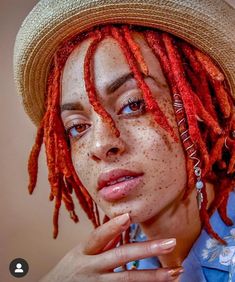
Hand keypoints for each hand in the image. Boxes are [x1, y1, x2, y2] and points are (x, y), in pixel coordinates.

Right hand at [39, 213, 181, 281]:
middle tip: (169, 243)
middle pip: (119, 257)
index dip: (111, 227)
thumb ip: (99, 243)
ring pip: (128, 280)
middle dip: (145, 250)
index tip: (128, 217)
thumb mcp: (79, 254)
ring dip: (153, 276)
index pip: (97, 237)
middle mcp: (90, 269)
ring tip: (175, 272)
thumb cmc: (69, 273)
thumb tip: (120, 224)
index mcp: (83, 253)